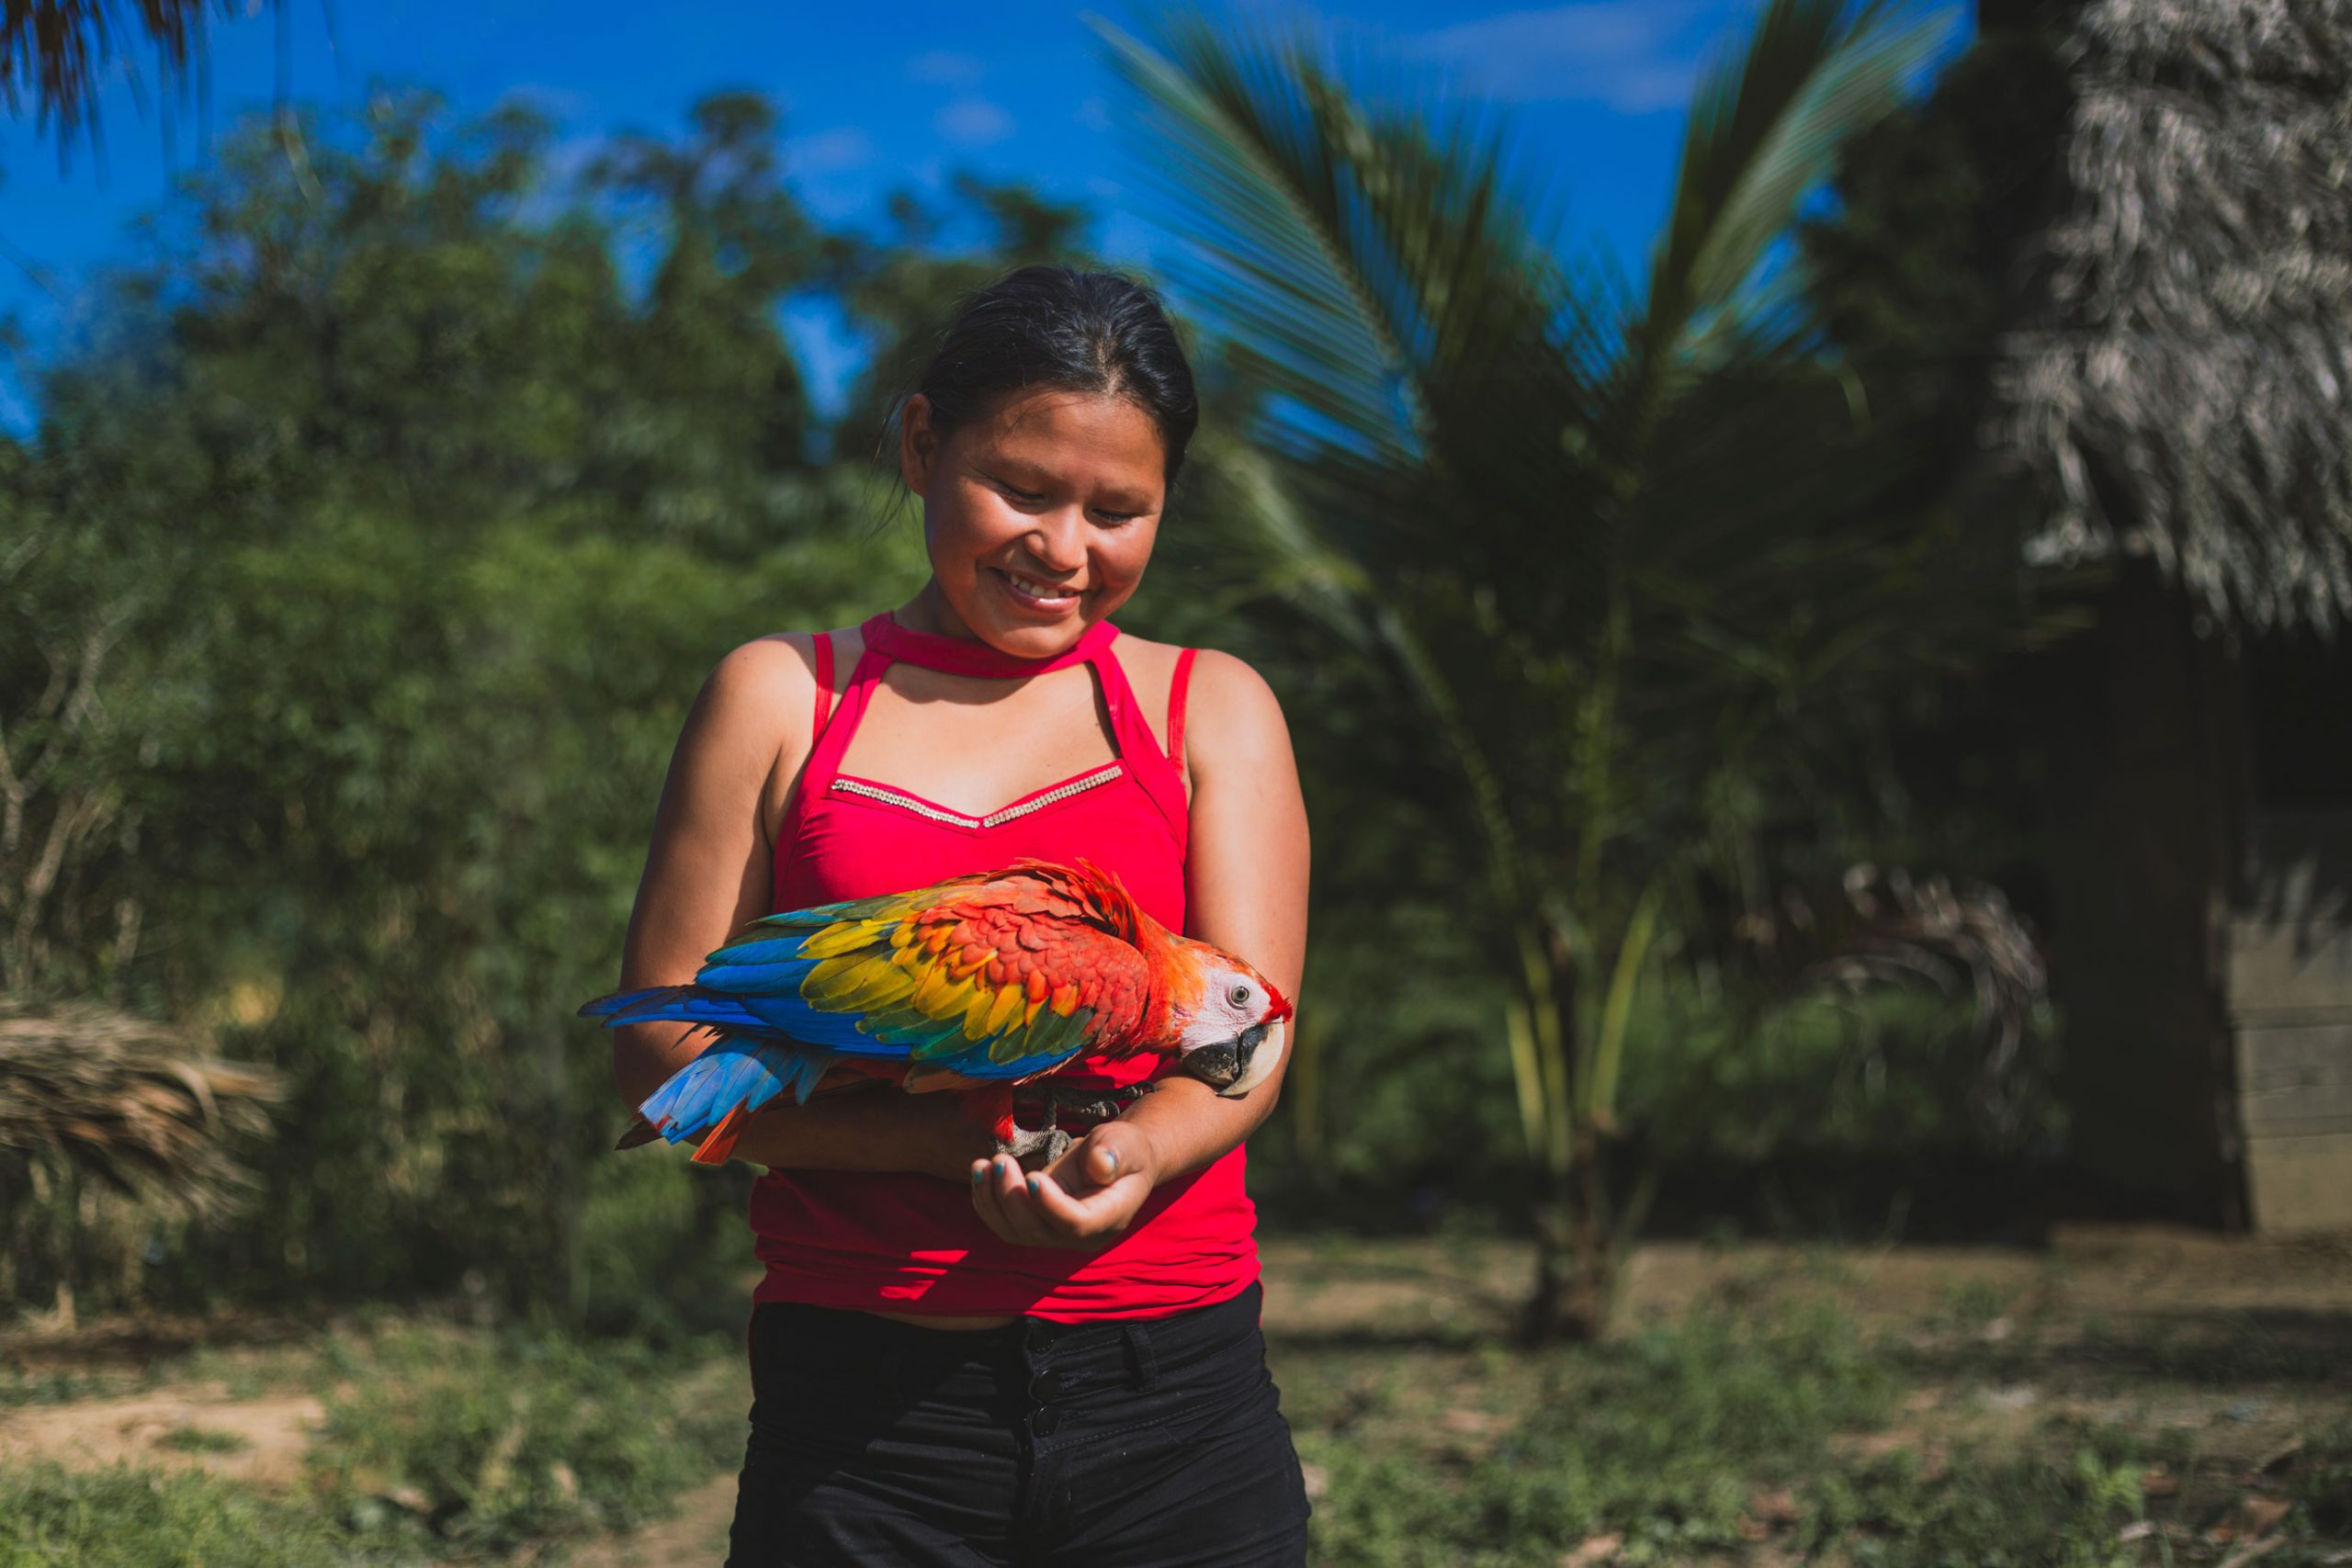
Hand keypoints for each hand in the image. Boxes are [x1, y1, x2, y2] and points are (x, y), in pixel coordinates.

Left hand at [969, 1119, 1159, 1249]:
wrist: (1117, 1158)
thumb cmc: (1123, 1149)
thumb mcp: (1125, 1144)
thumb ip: (1114, 1154)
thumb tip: (1100, 1165)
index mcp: (1109, 1217)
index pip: (1076, 1224)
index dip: (1051, 1205)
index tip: (1032, 1176)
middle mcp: (1080, 1235)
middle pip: (1038, 1231)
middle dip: (1013, 1197)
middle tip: (1001, 1160)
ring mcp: (1056, 1233)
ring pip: (1015, 1232)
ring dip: (993, 1200)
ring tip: (983, 1164)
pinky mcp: (1036, 1224)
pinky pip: (1005, 1223)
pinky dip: (987, 1201)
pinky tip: (982, 1171)